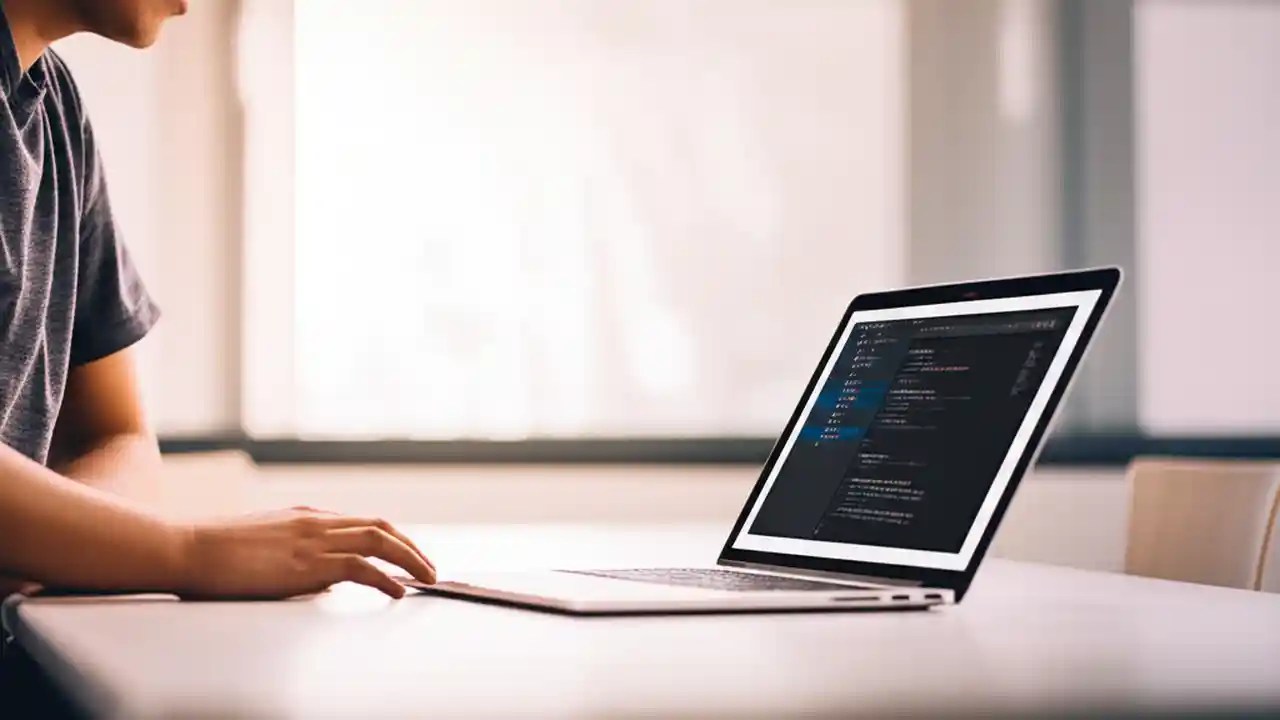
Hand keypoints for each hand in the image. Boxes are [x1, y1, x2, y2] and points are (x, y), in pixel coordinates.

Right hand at [176, 508, 435, 598]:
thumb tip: (325, 581)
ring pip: (378, 541)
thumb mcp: (262, 546)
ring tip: (428, 579)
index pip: (360, 522)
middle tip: (429, 568)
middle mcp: (314, 522)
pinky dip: (386, 579)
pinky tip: (399, 592)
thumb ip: (295, 556)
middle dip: (410, 546)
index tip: (407, 555)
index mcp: (304, 516)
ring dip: (409, 560)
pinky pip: (360, 568)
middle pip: (379, 526)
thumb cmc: (211, 554)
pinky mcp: (305, 563)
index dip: (390, 538)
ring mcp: (312, 540)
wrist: (184, 548)